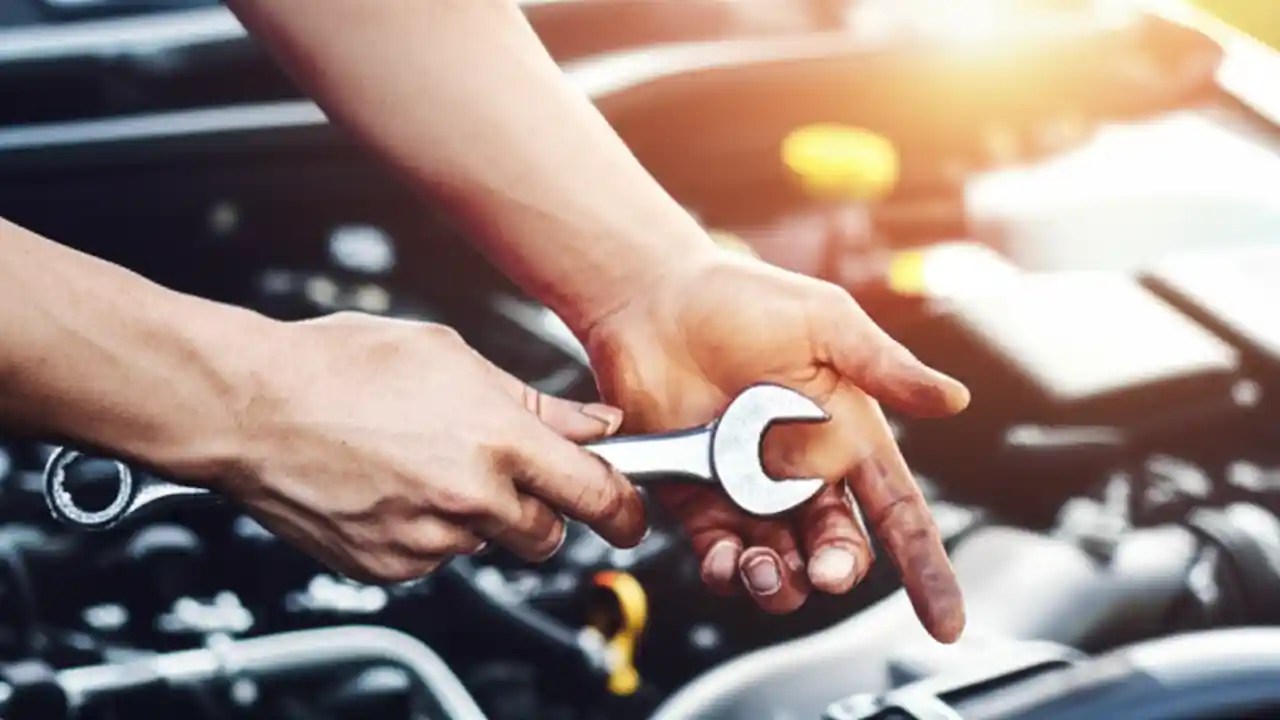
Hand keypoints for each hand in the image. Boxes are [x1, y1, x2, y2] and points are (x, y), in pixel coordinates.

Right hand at [205, 312, 645, 583]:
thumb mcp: (453, 357)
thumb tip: (595, 424)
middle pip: (546, 534)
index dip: (624, 510)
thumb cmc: (341, 367)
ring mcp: (426, 540)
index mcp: (497, 439)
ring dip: (475, 516)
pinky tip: (394, 488)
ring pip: (485, 544)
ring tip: (424, 463)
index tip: (630, 516)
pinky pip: (433, 560)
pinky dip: (427, 533)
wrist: (252, 406)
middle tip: (504, 473)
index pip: (595, 495)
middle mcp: (469, 497)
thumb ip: (538, 402)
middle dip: (540, 510)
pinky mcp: (388, 567)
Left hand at [584, 250, 969, 641]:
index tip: (947, 622)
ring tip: (762, 565)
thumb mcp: (825, 321)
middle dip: (837, 571)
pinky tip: (723, 561)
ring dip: (779, 583)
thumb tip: (955, 398)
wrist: (654, 297)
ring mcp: (747, 491)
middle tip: (825, 569)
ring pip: (780, 567)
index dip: (926, 570)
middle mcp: (802, 474)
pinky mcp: (694, 496)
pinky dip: (724, 571)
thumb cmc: (744, 298)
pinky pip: (719, 553)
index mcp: (848, 438)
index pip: (899, 515)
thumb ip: (884, 365)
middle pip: (837, 551)